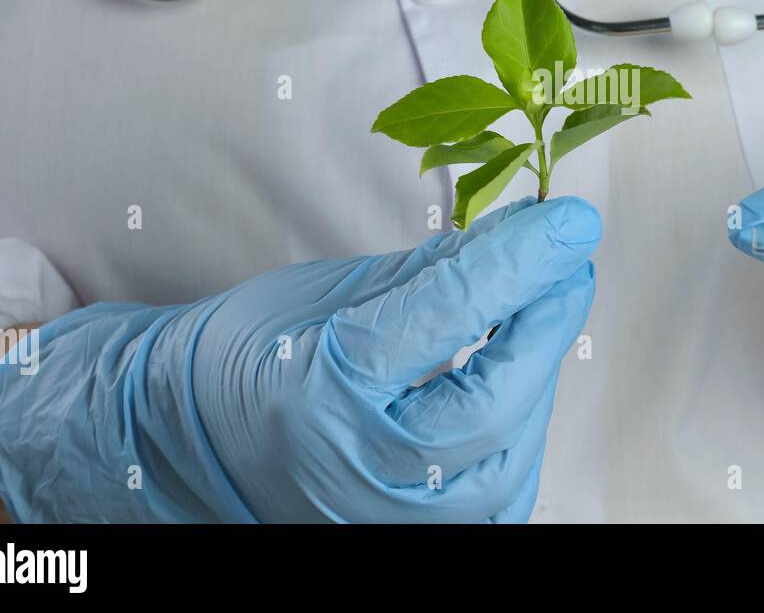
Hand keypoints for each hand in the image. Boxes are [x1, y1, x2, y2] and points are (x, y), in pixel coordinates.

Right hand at [0, 196, 599, 521]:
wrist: (194, 442)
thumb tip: (519, 235)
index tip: (569, 223)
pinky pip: (503, 488)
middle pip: (493, 402)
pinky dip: (521, 426)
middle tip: (568, 263)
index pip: (446, 315)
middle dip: (545, 321)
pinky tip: (516, 378)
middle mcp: (357, 470)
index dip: (521, 262)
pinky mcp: (415, 540)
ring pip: (511, 452)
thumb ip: (434, 270)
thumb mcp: (329, 292)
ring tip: (534, 315)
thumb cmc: (249, 360)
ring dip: (536, 373)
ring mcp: (390, 521)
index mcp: (321, 388)